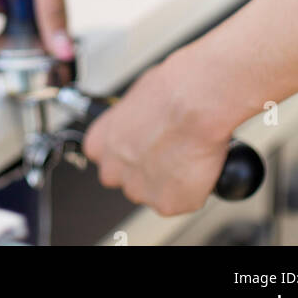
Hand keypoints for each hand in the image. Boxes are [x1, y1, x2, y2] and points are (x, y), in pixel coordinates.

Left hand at [83, 50, 232, 216]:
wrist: (195, 103)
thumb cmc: (168, 92)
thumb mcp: (133, 100)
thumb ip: (128, 125)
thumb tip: (140, 125)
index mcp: (99, 145)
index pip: (109, 159)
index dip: (131, 152)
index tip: (144, 145)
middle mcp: (114, 171)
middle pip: (130, 180)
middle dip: (148, 170)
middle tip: (168, 150)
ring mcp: (140, 191)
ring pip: (155, 192)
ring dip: (170, 180)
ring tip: (187, 152)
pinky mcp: (168, 205)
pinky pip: (183, 200)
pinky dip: (193, 188)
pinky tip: (197, 164)